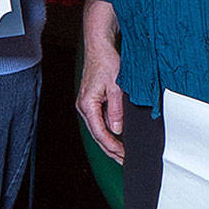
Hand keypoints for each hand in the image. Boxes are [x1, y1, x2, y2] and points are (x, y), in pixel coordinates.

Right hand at [76, 26, 124, 162]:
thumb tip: (117, 130)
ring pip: (97, 129)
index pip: (100, 134)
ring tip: (122, 154)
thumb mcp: (116, 87)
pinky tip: (117, 136)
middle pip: (97, 135)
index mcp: (87, 105)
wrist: (99, 46)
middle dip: (111, 150)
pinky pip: (98, 121)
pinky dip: (107, 131)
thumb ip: (116, 110)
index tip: (125, 156)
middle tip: (125, 161)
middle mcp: (83, 106)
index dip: (113, 147)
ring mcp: (85, 104)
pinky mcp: (90, 101)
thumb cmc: (106, 61)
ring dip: (109, 142)